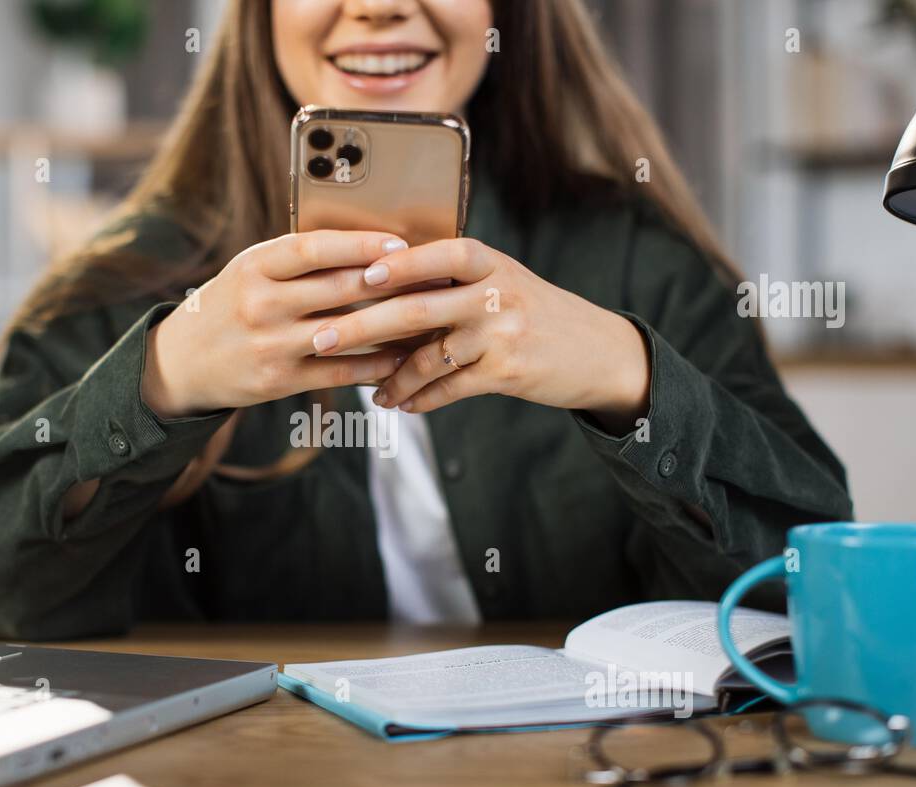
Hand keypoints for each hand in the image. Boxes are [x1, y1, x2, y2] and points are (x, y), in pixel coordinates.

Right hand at [142, 230, 411, 417]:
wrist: (180, 363)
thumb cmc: (230, 306)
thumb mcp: (250, 271)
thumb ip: (298, 260)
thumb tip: (367, 246)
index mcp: (254, 265)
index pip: (313, 248)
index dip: (359, 245)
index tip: (399, 244)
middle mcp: (261, 303)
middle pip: (338, 289)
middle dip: (392, 283)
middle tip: (434, 276)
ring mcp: (270, 344)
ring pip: (346, 331)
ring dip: (392, 324)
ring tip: (430, 315)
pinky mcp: (279, 380)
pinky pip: (340, 370)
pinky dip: (376, 364)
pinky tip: (404, 357)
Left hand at [307, 238, 651, 431]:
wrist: (596, 351)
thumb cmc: (532, 312)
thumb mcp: (501, 280)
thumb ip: (451, 280)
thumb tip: (375, 280)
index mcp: (489, 261)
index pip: (438, 254)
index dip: (398, 264)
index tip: (358, 274)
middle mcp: (496, 292)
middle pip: (417, 308)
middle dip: (361, 326)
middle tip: (320, 336)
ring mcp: (502, 333)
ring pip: (428, 356)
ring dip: (390, 377)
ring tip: (369, 390)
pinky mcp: (507, 372)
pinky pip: (449, 387)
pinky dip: (421, 398)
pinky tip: (401, 403)